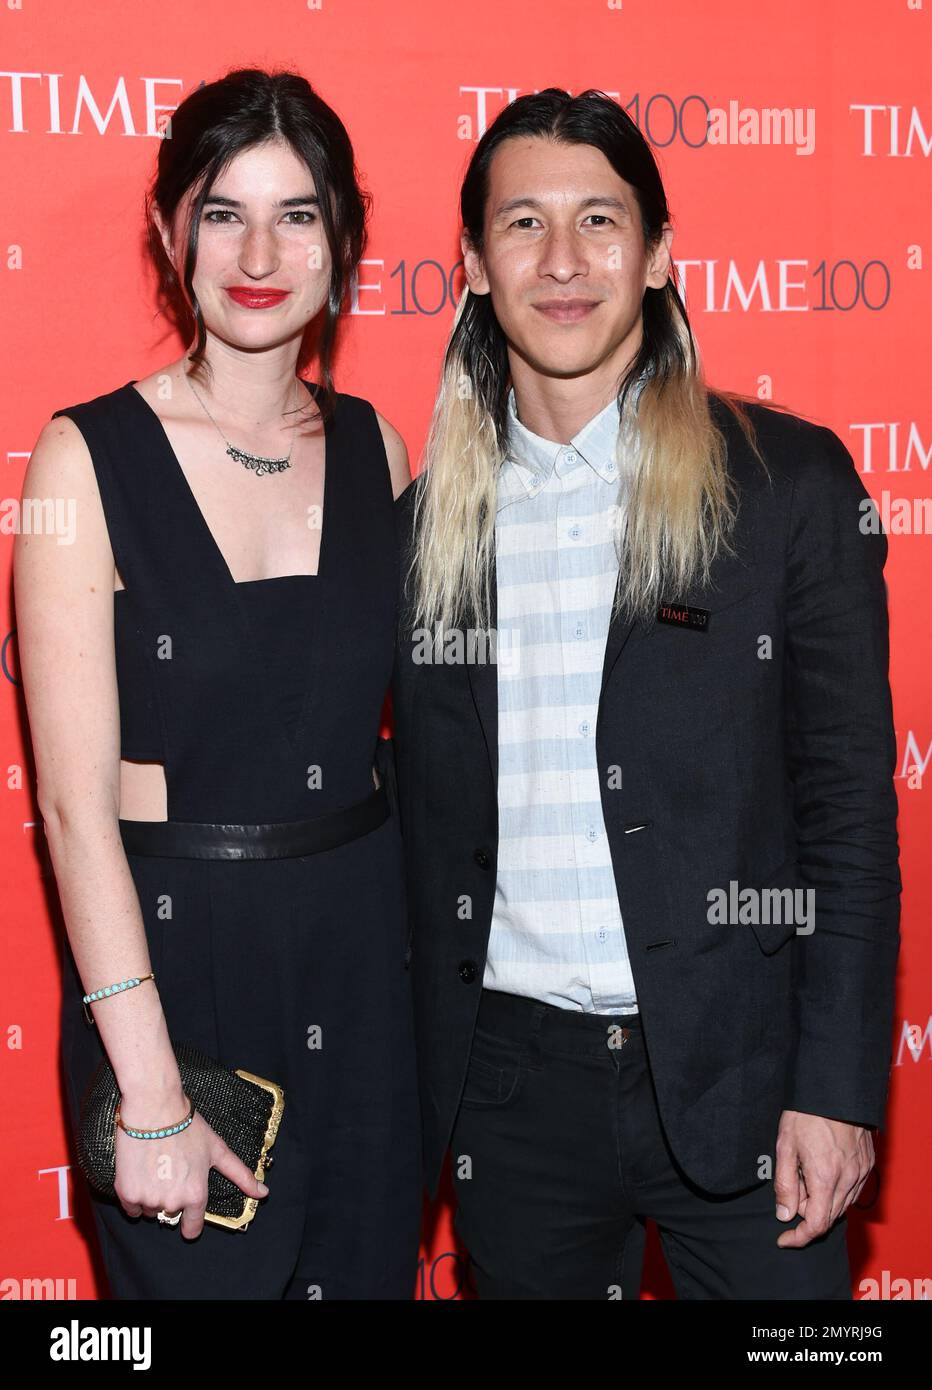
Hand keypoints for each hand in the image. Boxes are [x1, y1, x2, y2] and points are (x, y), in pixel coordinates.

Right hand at [113, 1095, 268, 1239]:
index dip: (191, 1221)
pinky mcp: (127, 1193)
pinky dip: (135, 1195)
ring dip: (153, 1195)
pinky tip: (142, 1173)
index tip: (188, 1213)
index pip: (192, 1229)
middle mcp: (172, 1202)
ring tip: (157, 1167)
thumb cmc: (187, 1127)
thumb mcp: (218, 1150)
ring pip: (150, 1210)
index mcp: (195, 1195)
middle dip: (172, 1198)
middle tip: (172, 1171)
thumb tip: (263, 1194)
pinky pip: (131, 1207)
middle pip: (171, 1214)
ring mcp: (148, 1198)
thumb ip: (241, 1175)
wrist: (154, 1109)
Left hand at [773, 1109, 873, 1247]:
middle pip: (828, 1217)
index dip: (799, 1237)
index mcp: (825, 1177)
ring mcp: (861, 1172)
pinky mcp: (867, 1164)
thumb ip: (785, 1184)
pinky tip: (822, 1170)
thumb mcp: (785, 1146)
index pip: (816, 1224)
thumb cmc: (806, 1114)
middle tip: (792, 1186)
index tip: (784, 1238)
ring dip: (821, 1202)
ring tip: (805, 1173)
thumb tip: (784, 1214)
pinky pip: (851, 1191)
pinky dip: (835, 1191)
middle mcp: (848, 1179)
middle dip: (806, 1213)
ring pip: (841, 1205)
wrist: (835, 1089)